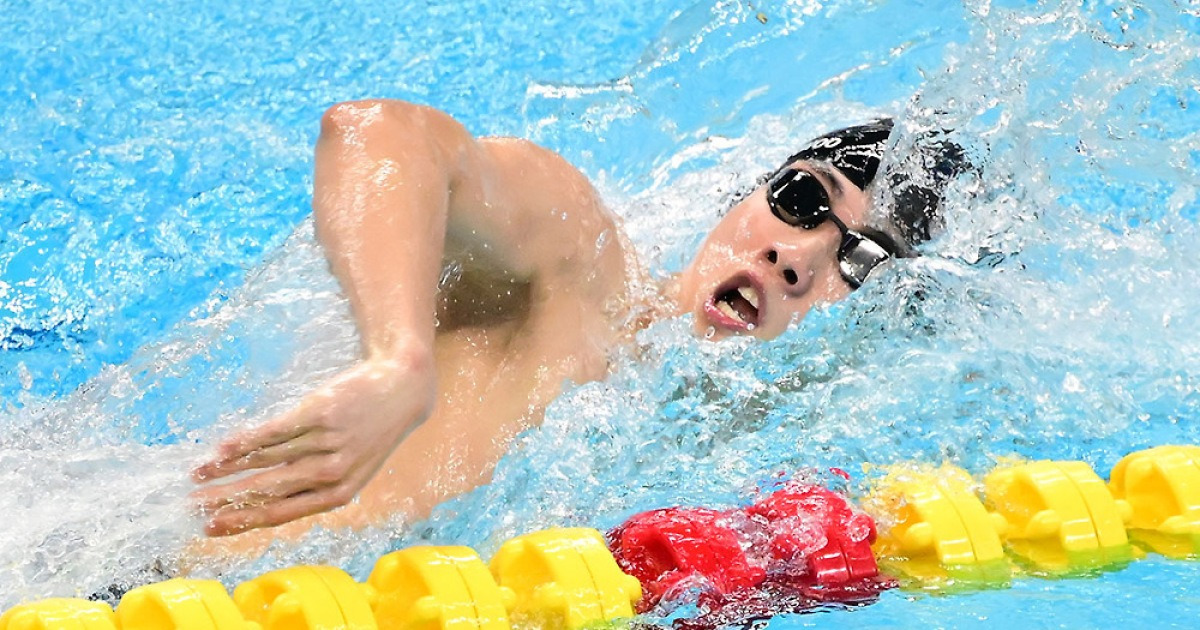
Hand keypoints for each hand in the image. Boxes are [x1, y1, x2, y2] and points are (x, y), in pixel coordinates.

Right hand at [191, 351, 434, 535]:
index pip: (279, 514)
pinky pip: (274, 431)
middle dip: (224, 499)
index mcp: (338, 495)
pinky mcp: (320, 413)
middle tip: (191, 504)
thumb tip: (261, 501)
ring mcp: (325, 443)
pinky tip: (221, 448)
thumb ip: (311, 486)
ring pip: (265, 460)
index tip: (210, 527)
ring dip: (226, 469)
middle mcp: (331, 473)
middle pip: (266, 490)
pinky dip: (244, 441)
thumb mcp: (351, 469)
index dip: (241, 521)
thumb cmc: (369, 433)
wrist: (401, 389)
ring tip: (197, 473)